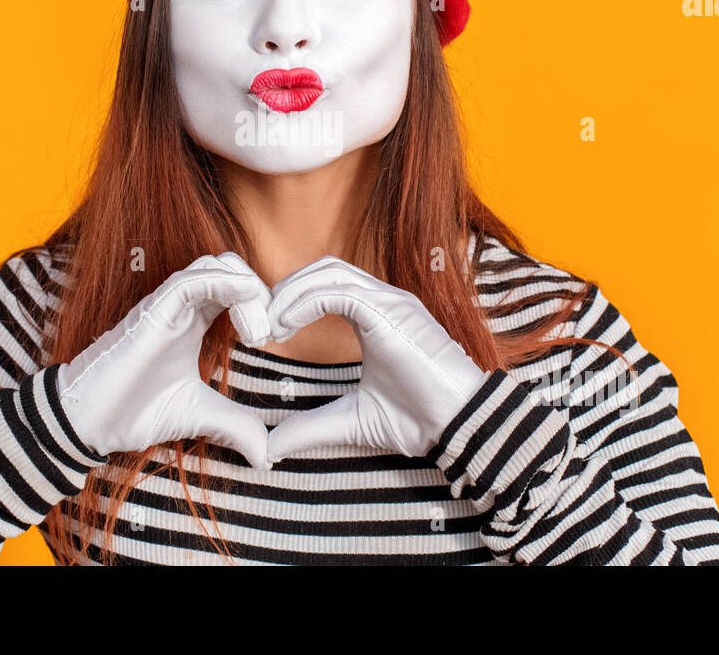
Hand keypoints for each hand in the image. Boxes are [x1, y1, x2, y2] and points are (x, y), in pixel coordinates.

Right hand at [56, 252, 275, 470]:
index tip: (277, 337)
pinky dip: (222, 283)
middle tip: (269, 333)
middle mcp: (182, 307)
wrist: (90, 422)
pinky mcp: (152, 312)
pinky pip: (190, 281)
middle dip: (259, 292)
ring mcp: (166, 306)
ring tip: (256, 331)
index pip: (235, 289)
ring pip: (213, 265)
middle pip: (229, 268)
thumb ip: (235, 426)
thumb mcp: (200, 417)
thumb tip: (267, 455)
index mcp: (194, 322)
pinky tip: (242, 302)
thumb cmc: (135, 410)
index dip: (261, 303)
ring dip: (245, 287)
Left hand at [259, 257, 492, 462]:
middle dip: (285, 290)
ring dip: (290, 293)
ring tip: (269, 325)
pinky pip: (340, 291)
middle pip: (322, 270)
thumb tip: (270, 447)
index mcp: (376, 315)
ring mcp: (390, 301)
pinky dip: (306, 302)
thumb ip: (311, 427)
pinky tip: (286, 326)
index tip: (267, 332)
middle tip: (259, 324)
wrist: (459, 427)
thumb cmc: (418, 420)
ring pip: (328, 273)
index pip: (325, 285)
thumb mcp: (351, 422)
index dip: (291, 300)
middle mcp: (383, 299)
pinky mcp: (391, 311)